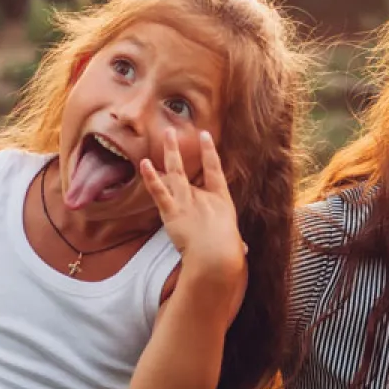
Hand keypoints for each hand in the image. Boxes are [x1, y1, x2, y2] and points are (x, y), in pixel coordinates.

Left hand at [140, 130, 244, 297]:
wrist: (216, 255)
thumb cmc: (228, 253)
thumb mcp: (235, 244)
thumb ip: (236, 243)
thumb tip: (244, 250)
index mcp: (221, 201)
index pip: (215, 171)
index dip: (209, 153)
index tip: (205, 136)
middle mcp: (202, 197)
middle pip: (187, 168)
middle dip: (177, 149)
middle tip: (170, 132)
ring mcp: (186, 202)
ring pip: (174, 172)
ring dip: (169, 152)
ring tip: (164, 135)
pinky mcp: (172, 212)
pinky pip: (159, 192)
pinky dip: (151, 178)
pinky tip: (144, 164)